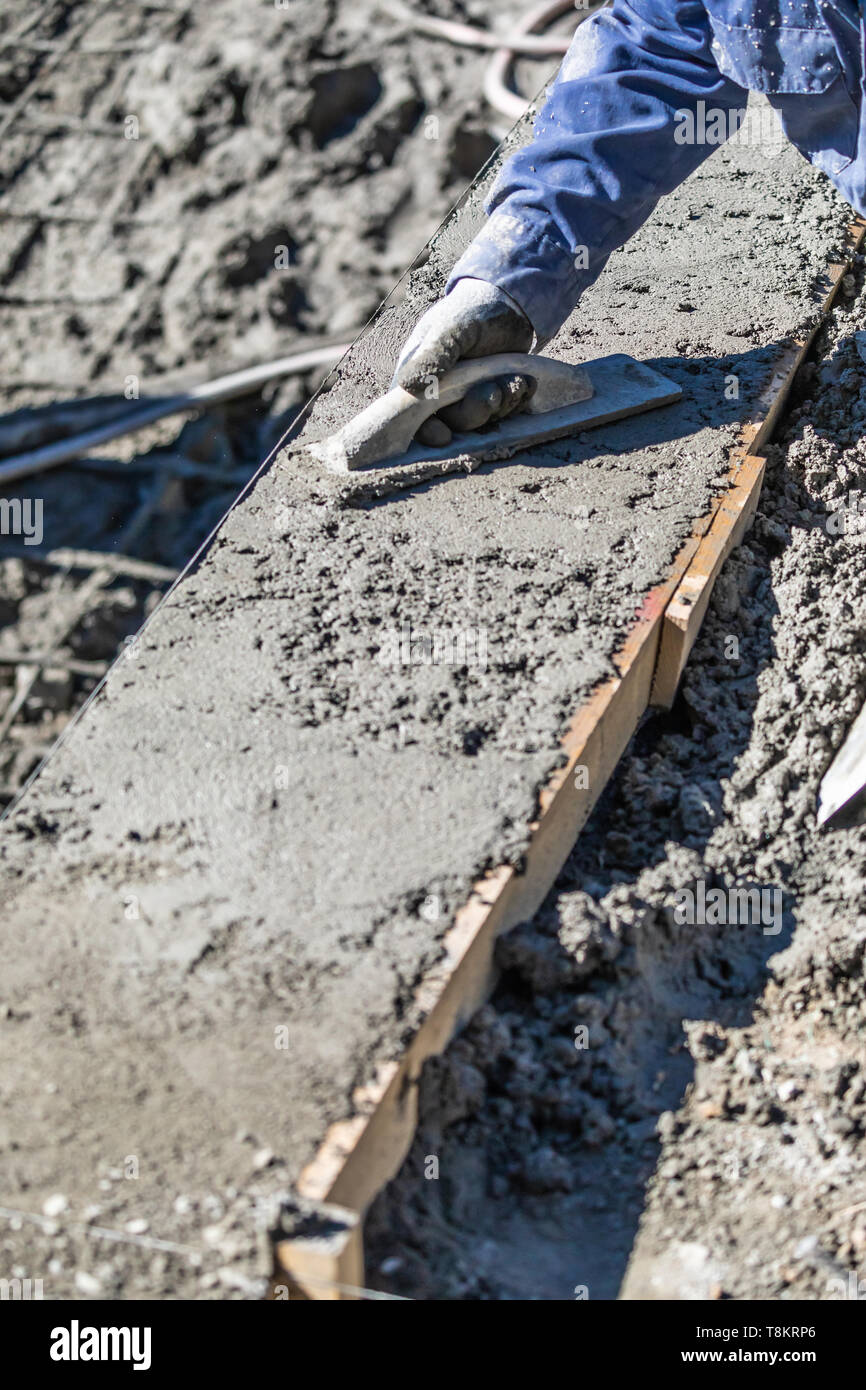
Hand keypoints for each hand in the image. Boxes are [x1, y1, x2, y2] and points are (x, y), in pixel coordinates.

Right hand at [394, 277, 534, 445]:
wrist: (510, 302)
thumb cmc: (471, 311)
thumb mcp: (451, 329)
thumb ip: (433, 356)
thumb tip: (409, 388)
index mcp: (420, 375)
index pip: (412, 416)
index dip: (426, 431)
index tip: (444, 437)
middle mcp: (442, 391)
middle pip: (453, 423)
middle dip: (476, 412)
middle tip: (493, 392)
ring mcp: (470, 396)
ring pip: (482, 420)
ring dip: (501, 404)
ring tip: (514, 380)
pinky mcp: (495, 395)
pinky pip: (505, 412)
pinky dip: (516, 400)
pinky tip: (523, 381)